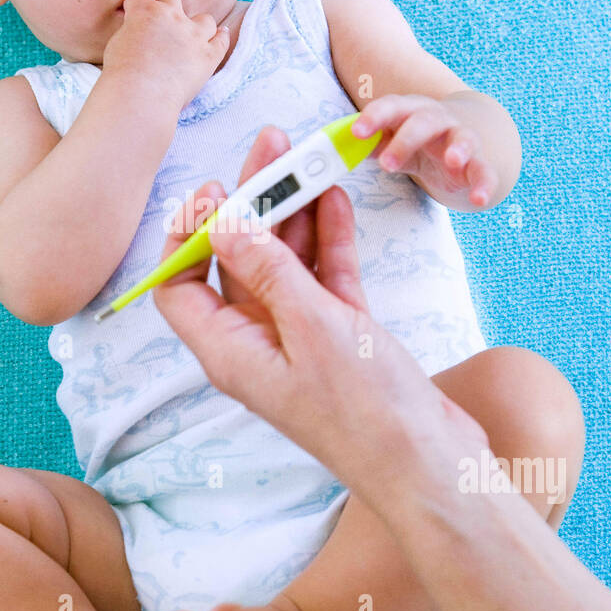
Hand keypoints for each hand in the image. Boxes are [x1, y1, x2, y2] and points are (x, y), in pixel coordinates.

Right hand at [100, 0, 229, 109]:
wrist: (140, 97)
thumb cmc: (120, 75)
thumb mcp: (116, 43)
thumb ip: (131, 29)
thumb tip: (137, 29)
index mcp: (144, 11)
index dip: (139, 1)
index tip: (138, 10)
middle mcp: (171, 16)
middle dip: (166, 1)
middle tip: (162, 16)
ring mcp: (193, 35)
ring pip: (204, 18)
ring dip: (199, 24)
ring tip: (194, 33)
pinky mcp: (208, 55)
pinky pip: (221, 41)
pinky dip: (221, 37)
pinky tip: (221, 34)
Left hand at [154, 127, 488, 499]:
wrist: (430, 462)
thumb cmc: (366, 412)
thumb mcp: (311, 326)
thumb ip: (267, 270)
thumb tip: (223, 224)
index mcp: (230, 352)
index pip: (180, 288)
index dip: (188, 237)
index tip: (213, 190)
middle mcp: (257, 344)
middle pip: (238, 262)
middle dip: (251, 204)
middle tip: (270, 148)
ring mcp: (300, 339)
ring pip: (285, 263)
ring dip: (294, 213)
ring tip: (306, 160)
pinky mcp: (341, 337)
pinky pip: (325, 277)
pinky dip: (329, 240)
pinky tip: (335, 200)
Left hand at [354, 94, 498, 207]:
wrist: (456, 146)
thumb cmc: (414, 142)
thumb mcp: (390, 142)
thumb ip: (368, 145)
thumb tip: (338, 149)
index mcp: (410, 111)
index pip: (391, 107)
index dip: (374, 117)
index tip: (356, 133)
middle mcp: (438, 120)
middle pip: (424, 121)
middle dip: (406, 140)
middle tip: (386, 165)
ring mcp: (461, 140)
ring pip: (463, 138)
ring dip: (458, 148)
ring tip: (453, 160)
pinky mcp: (478, 164)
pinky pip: (484, 171)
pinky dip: (485, 185)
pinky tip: (480, 200)